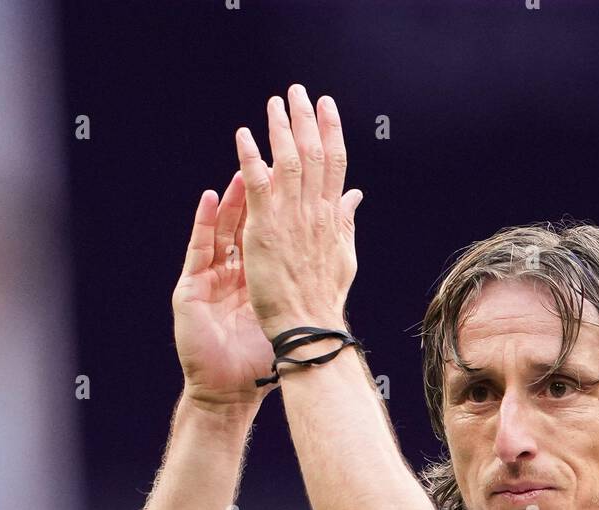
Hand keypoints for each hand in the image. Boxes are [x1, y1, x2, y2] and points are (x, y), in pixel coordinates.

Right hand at [171, 171, 279, 408]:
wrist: (228, 392)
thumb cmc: (255, 362)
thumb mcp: (282, 319)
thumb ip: (300, 289)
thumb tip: (329, 269)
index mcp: (252, 280)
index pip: (266, 235)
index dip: (279, 209)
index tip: (297, 182)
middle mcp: (230, 275)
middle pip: (244, 226)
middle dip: (255, 193)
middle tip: (271, 162)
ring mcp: (209, 280)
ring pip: (221, 231)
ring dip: (230, 199)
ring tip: (242, 169)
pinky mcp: (190, 289)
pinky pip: (197, 249)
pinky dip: (204, 222)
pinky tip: (209, 198)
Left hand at [234, 85, 362, 341]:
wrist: (308, 327)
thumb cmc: (323, 300)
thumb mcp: (343, 257)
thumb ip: (346, 222)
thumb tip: (355, 196)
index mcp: (332, 218)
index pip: (335, 164)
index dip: (331, 131)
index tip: (326, 106)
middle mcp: (315, 213)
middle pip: (313, 154)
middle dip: (306, 119)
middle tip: (298, 92)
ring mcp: (290, 219)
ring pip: (288, 162)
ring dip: (280, 129)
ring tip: (274, 104)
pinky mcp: (265, 230)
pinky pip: (258, 185)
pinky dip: (250, 158)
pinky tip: (243, 136)